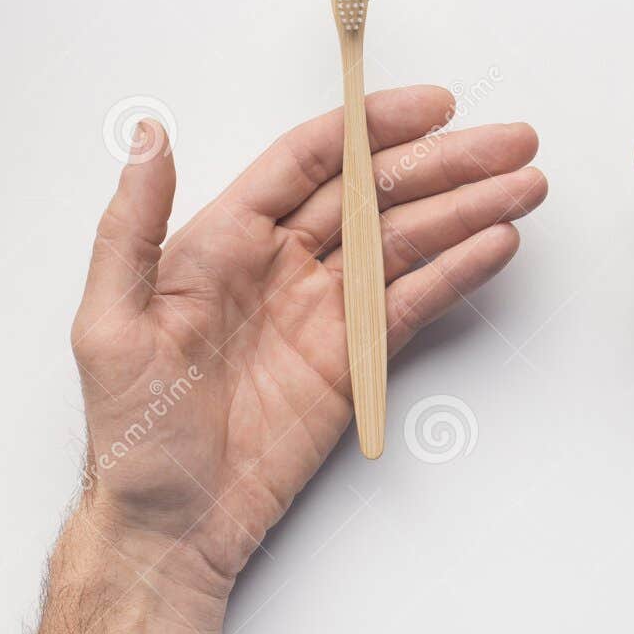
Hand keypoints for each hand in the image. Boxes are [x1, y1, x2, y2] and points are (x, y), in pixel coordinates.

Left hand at [32, 86, 546, 633]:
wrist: (172, 526)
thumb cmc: (131, 433)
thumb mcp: (109, 322)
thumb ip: (131, 225)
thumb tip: (148, 136)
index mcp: (223, 241)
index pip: (311, 163)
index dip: (373, 127)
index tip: (432, 107)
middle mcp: (282, 265)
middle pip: (377, 195)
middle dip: (446, 165)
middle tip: (510, 142)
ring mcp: (325, 311)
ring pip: (407, 242)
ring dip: (468, 211)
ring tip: (525, 186)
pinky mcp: (356, 359)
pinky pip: (415, 302)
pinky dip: (459, 272)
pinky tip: (496, 245)